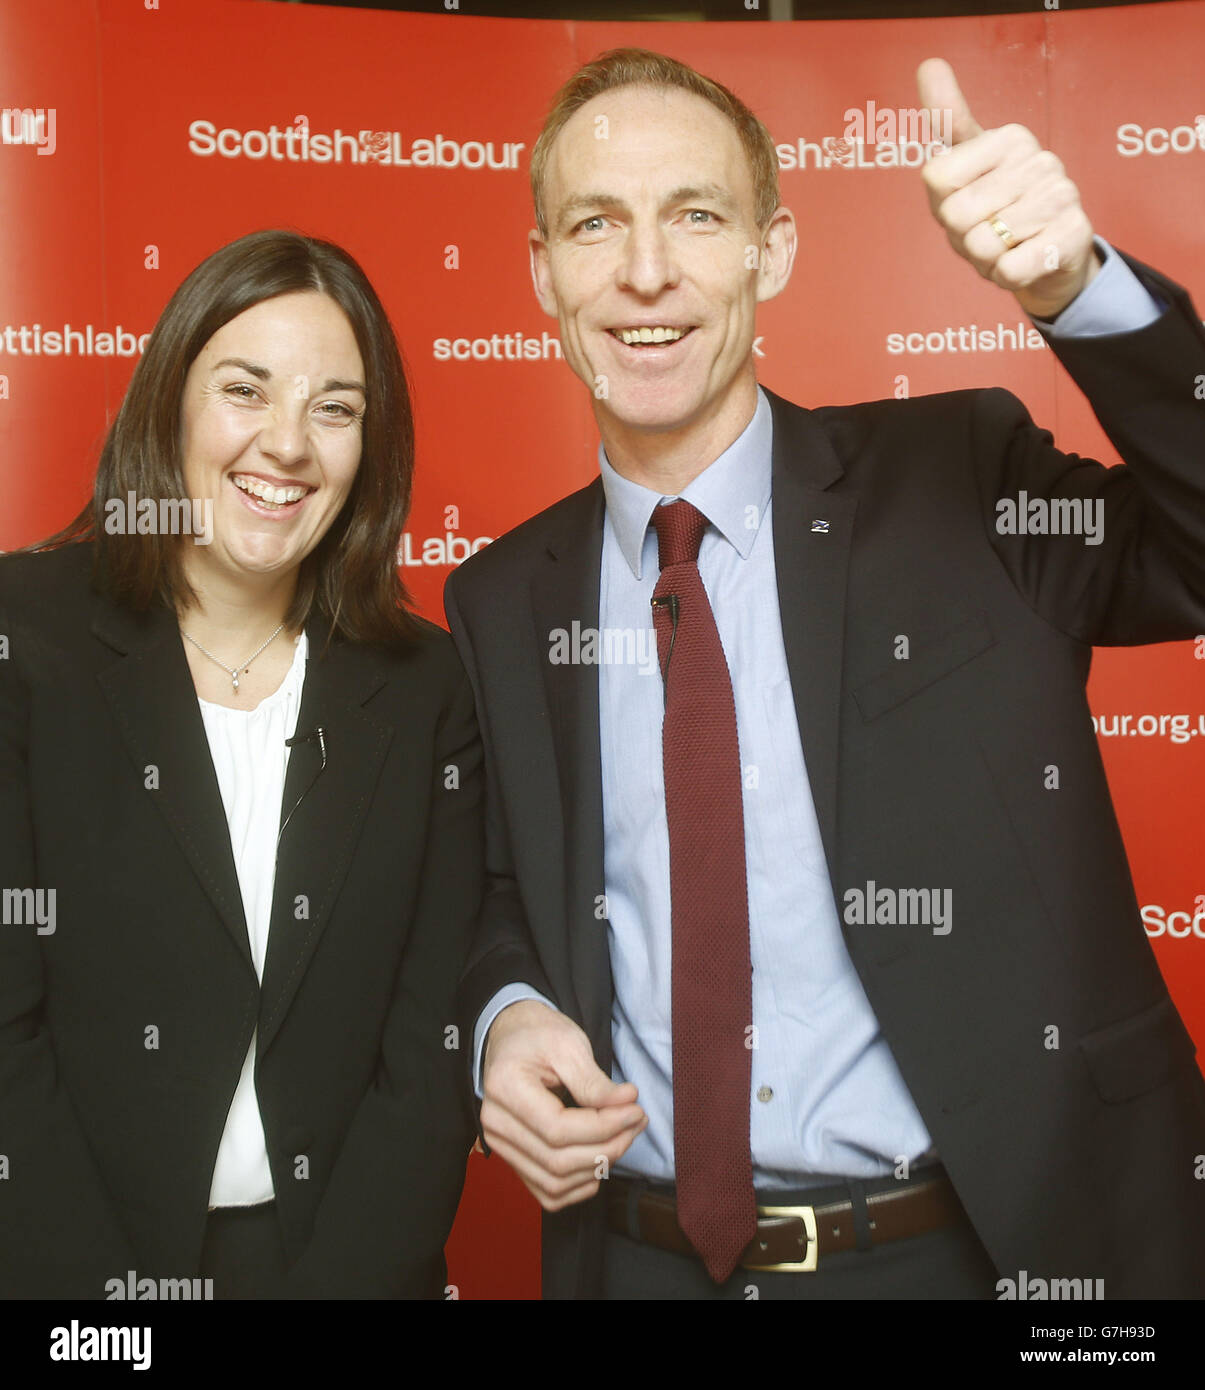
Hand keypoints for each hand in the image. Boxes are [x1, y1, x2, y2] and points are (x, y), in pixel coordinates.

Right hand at [481, 999, 647, 1210]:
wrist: (512, 1036)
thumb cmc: (538, 1035)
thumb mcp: (568, 1044)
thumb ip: (594, 1081)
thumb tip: (628, 1104)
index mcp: (504, 1088)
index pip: (557, 1129)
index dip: (603, 1127)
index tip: (635, 1110)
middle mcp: (495, 1124)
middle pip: (557, 1161)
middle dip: (608, 1147)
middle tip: (637, 1121)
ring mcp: (500, 1145)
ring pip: (554, 1183)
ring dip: (597, 1167)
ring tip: (625, 1136)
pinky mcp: (513, 1158)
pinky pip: (547, 1192)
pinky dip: (579, 1186)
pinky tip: (601, 1162)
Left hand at [918, 57, 1100, 318]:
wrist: (1045, 258)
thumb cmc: (995, 210)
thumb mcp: (963, 167)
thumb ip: (946, 120)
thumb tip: (929, 65)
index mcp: (1010, 137)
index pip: (935, 178)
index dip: (941, 205)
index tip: (967, 203)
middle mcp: (1041, 159)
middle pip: (955, 215)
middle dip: (963, 237)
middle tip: (988, 231)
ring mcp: (1062, 195)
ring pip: (982, 244)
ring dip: (986, 259)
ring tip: (1008, 245)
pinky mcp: (1074, 235)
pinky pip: (1010, 268)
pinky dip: (1006, 275)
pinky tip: (1024, 261)